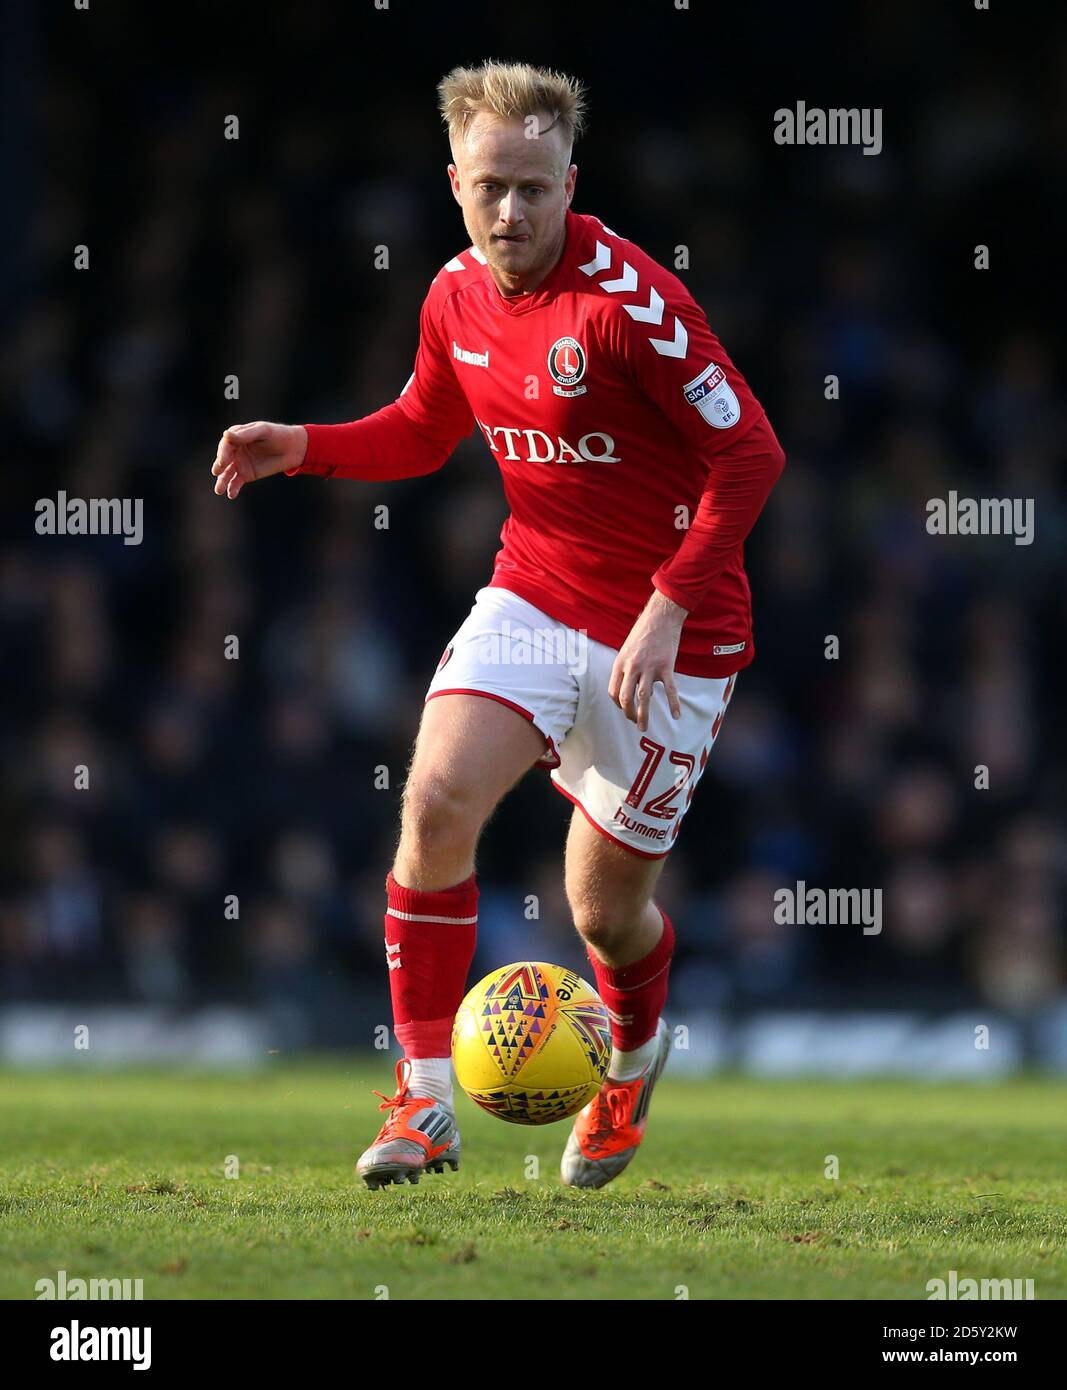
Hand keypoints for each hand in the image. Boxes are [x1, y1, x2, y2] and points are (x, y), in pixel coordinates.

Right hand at [211, 421, 307, 497]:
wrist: (292, 449)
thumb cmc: (277, 435)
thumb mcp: (263, 431)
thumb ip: (245, 435)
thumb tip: (226, 435)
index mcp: (236, 436)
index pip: (226, 445)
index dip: (223, 453)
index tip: (224, 461)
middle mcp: (235, 450)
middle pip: (224, 459)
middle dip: (220, 466)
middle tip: (217, 472)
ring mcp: (239, 463)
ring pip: (227, 473)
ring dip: (222, 481)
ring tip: (219, 490)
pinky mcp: (246, 475)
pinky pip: (236, 482)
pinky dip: (233, 488)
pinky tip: (231, 495)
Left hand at [609, 590, 687, 731]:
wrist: (661, 617)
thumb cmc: (643, 632)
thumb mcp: (627, 649)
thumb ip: (628, 668)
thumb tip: (636, 688)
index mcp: (620, 663)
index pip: (613, 691)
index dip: (618, 704)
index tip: (625, 708)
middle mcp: (633, 667)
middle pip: (625, 698)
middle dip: (628, 714)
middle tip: (633, 722)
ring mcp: (650, 667)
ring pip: (644, 698)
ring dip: (643, 715)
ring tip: (643, 727)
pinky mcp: (666, 666)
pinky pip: (670, 690)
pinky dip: (673, 704)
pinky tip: (676, 716)